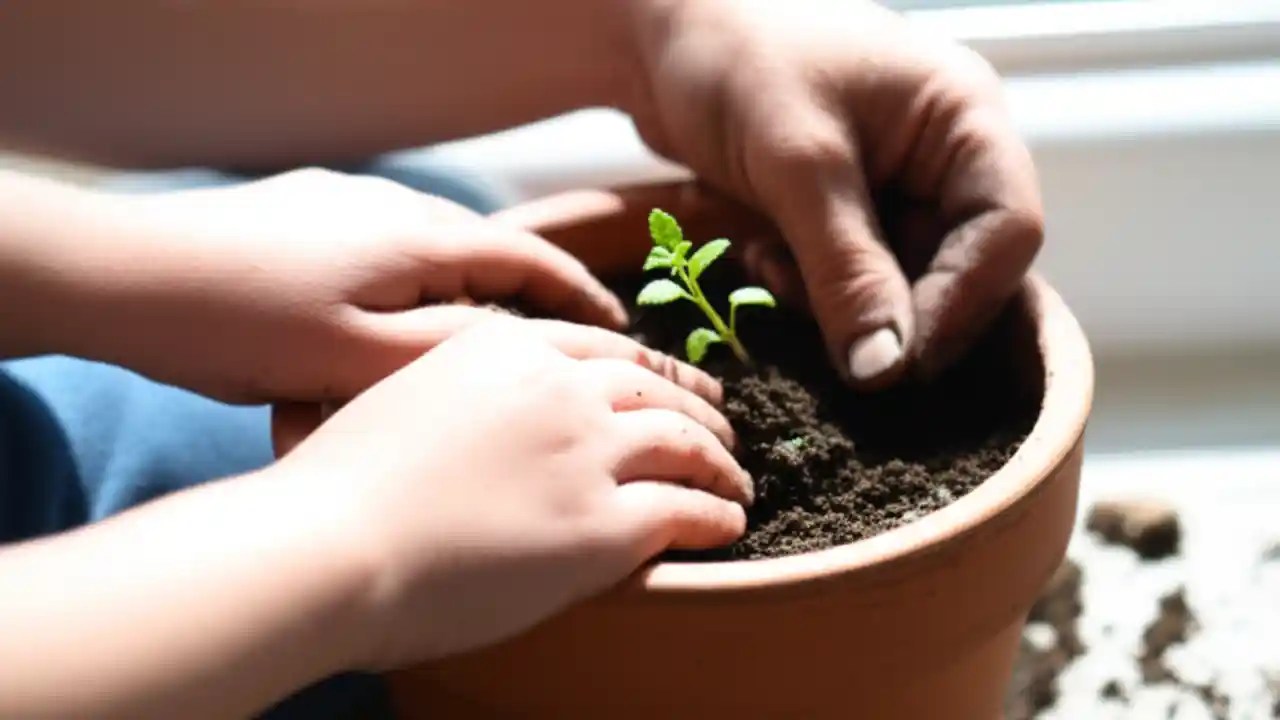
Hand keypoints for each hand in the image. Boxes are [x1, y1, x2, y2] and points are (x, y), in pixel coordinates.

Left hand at [88, 168, 625, 401]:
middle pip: (485, 252)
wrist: (128, 274)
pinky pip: (380, 246)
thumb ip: (452, 347)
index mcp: (418, 240)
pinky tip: (375, 321)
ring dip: (458, 292)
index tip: (618, 327)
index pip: (531, 261)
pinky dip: (403, 282)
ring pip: (429, 251)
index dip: (583, 296)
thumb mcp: (361, 357)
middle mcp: (392, 205)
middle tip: (547, 349)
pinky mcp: (304, 208)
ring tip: (459, 344)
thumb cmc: (242, 324)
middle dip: (523, 298)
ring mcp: (345, 201)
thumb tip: (523, 344)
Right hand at [275, 319, 750, 668]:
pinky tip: (729, 525)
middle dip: (699, 407)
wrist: (329, 545)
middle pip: (655, 386)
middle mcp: (559, 387)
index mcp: (507, 346)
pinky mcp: (602, 525)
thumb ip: (457, 393)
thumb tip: (477, 417)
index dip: (654, 364)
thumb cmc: (338, 486)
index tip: (678, 379)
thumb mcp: (400, 399)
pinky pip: (685, 510)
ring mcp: (587, 452)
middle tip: (724, 427)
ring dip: (721, 463)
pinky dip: (717, 515)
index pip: (605, 347)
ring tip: (737, 481)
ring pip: (684, 443)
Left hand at [626, 0, 1042, 387]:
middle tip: (819, 324)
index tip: (897, 363)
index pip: (1008, 231)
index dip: (961, 305)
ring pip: (898, 283)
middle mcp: (943, 154)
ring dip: (837, 301)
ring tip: (773, 267)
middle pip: (957, 268)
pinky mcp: (844, 208)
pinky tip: (761, 256)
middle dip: (887, 308)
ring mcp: (894, 182)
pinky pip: (851, 275)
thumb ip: (846, 268)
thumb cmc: (734, 59)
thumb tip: (885, 370)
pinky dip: (810, 285)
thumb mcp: (797, 165)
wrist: (657, 32)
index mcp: (963, 118)